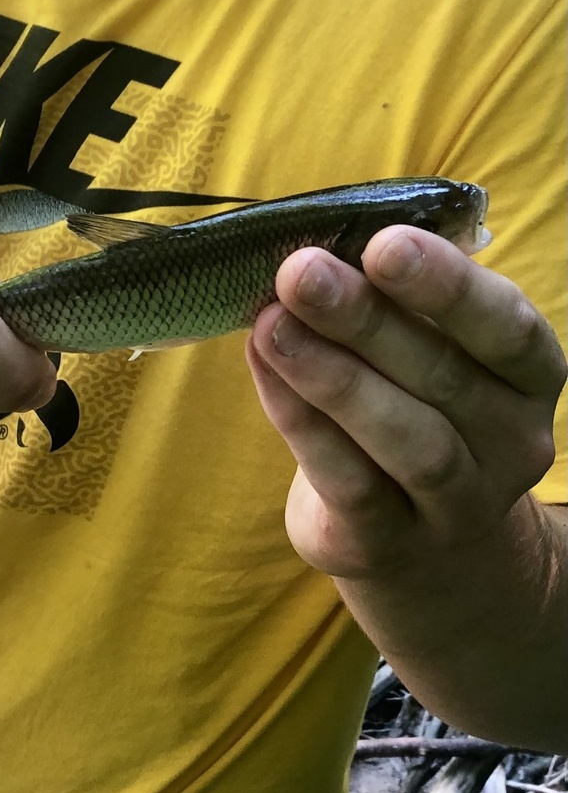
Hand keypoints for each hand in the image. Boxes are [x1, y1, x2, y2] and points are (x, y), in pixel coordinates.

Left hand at [246, 225, 566, 580]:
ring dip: (332, 375)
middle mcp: (511, 443)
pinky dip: (301, 421)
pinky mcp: (391, 544)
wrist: (429, 550)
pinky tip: (264, 368)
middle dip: (366, 319)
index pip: (507, 329)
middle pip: (443, 376)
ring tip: (272, 324)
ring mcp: (459, 505)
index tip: (383, 243)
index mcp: (529, 377)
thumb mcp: (429, 357)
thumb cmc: (418, 415)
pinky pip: (349, 482)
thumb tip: (313, 252)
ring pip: (406, 439)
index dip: (448, 284)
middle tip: (302, 272)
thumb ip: (391, 309)